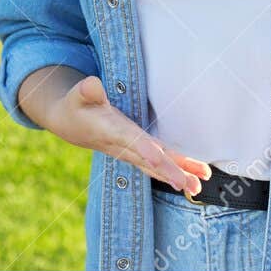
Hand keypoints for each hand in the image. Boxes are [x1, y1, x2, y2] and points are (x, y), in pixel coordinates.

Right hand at [50, 75, 212, 195]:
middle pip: (148, 160)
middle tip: (187, 184)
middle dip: (168, 172)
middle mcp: (123, 146)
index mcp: (109, 130)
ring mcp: (131, 151)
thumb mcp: (78, 94)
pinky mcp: (137, 151)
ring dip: (178, 175)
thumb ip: (86, 90)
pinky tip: (196, 175)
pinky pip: (159, 164)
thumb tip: (92, 84)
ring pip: (157, 166)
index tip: (159, 160)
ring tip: (198, 187)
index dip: (143, 149)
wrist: (72, 125)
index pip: (129, 141)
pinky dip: (177, 169)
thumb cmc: (77, 106)